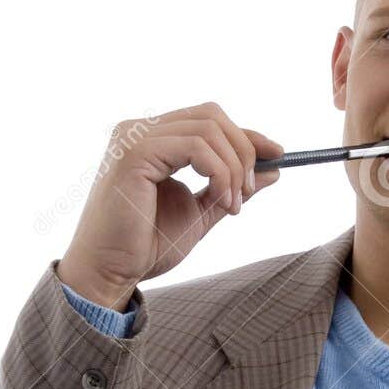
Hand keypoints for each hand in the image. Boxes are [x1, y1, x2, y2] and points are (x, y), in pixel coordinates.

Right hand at [57, 101, 282, 308]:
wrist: (110, 273)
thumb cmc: (145, 247)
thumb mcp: (200, 213)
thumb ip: (230, 188)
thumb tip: (273, 169)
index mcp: (150, 140)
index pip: (207, 120)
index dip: (246, 135)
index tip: (278, 155)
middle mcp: (139, 130)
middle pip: (211, 115)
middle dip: (243, 150)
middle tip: (247, 192)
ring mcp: (134, 137)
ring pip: (208, 129)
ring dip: (233, 169)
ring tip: (232, 206)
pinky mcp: (135, 153)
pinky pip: (196, 146)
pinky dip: (220, 173)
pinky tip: (221, 202)